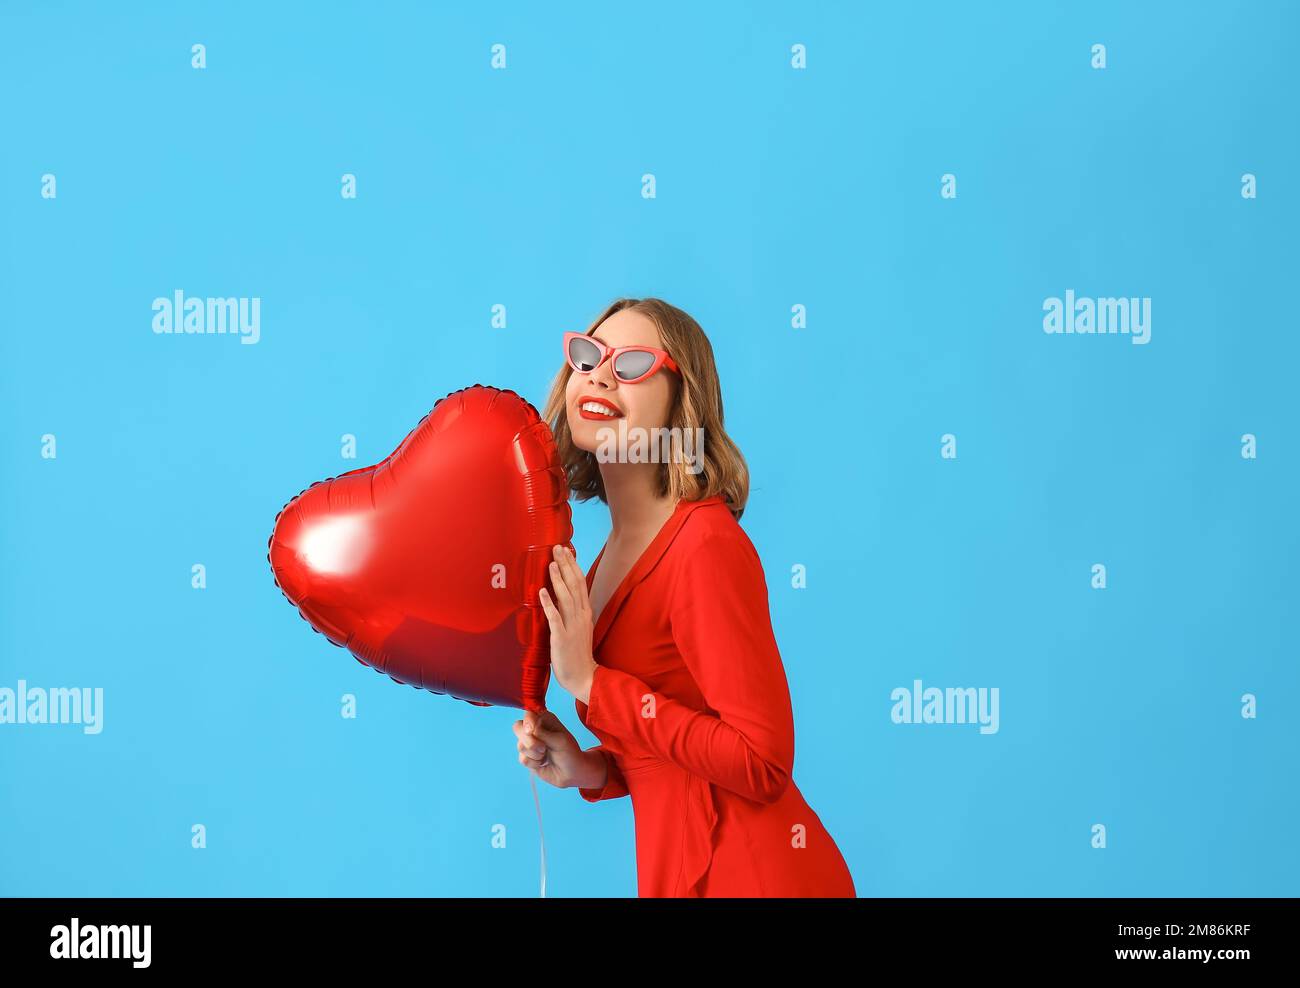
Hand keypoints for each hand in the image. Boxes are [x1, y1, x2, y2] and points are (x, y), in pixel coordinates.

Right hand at [512, 708, 604, 789]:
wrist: (571, 773)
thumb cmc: (569, 752)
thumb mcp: (559, 740)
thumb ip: (542, 733)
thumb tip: (528, 728)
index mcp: (544, 719)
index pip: (528, 714)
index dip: (527, 722)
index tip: (531, 730)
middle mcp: (534, 729)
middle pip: (517, 728)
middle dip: (529, 741)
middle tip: (543, 748)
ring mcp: (529, 743)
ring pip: (520, 745)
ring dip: (535, 754)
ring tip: (546, 755)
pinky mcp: (527, 756)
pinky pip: (522, 759)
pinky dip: (534, 763)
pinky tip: (543, 763)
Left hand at [539, 544, 597, 703]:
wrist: (584, 677)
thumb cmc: (578, 653)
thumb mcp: (580, 628)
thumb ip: (574, 611)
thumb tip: (563, 595)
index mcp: (585, 612)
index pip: (580, 583)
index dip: (573, 566)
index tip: (567, 550)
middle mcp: (581, 616)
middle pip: (574, 585)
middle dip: (566, 565)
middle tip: (557, 548)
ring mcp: (572, 626)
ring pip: (566, 598)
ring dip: (558, 580)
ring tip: (551, 564)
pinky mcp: (562, 637)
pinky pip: (555, 618)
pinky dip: (549, 604)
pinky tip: (541, 592)